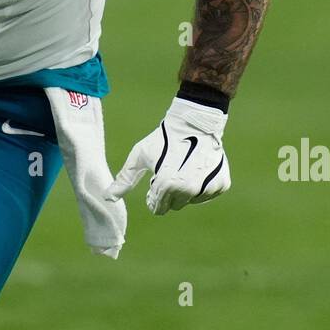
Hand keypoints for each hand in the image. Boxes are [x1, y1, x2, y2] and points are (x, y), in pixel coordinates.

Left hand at [105, 97, 230, 214]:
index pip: (157, 208)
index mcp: (167, 185)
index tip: (156, 177)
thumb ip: (124, 179)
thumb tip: (107, 198)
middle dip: (169, 192)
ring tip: (184, 166)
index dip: (154, 194)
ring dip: (186, 190)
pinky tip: (199, 168)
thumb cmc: (163, 138)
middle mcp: (189, 190)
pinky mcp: (222, 184)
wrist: (195, 122)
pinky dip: (203, 185)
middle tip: (171, 169)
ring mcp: (207, 188)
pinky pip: (208, 195)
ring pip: (191, 201)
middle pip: (174, 206)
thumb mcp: (140, 155)